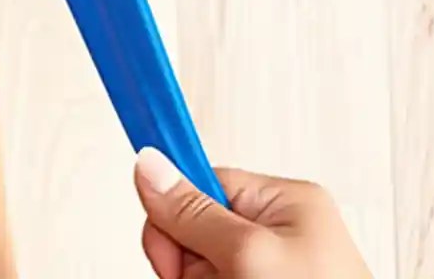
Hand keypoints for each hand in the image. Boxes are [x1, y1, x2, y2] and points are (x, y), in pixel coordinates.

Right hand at [134, 148, 370, 278]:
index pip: (201, 184)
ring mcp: (265, 272)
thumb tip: (150, 165)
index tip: (169, 250)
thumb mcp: (249, 255)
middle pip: (191, 234)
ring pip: (195, 272)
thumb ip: (194, 213)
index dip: (176, 216)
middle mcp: (275, 234)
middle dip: (188, 267)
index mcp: (283, 203)